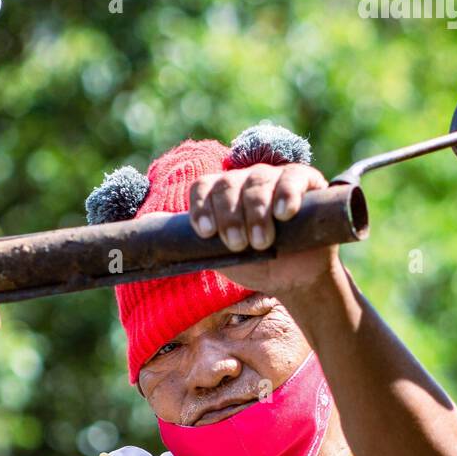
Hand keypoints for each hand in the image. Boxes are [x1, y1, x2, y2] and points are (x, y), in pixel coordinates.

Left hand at [188, 163, 338, 294]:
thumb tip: (150, 235)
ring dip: (256, 213)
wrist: (295, 278)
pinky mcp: (305, 181)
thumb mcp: (221, 257)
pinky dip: (287, 193)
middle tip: (237, 244)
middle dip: (229, 217)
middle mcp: (245, 181)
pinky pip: (292, 177)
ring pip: (257, 181)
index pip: (203, 187)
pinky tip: (284, 213)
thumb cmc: (256, 265)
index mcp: (222, 196)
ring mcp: (274, 178)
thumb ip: (194, 244)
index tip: (206, 232)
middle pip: (227, 184)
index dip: (201, 207)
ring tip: (261, 242)